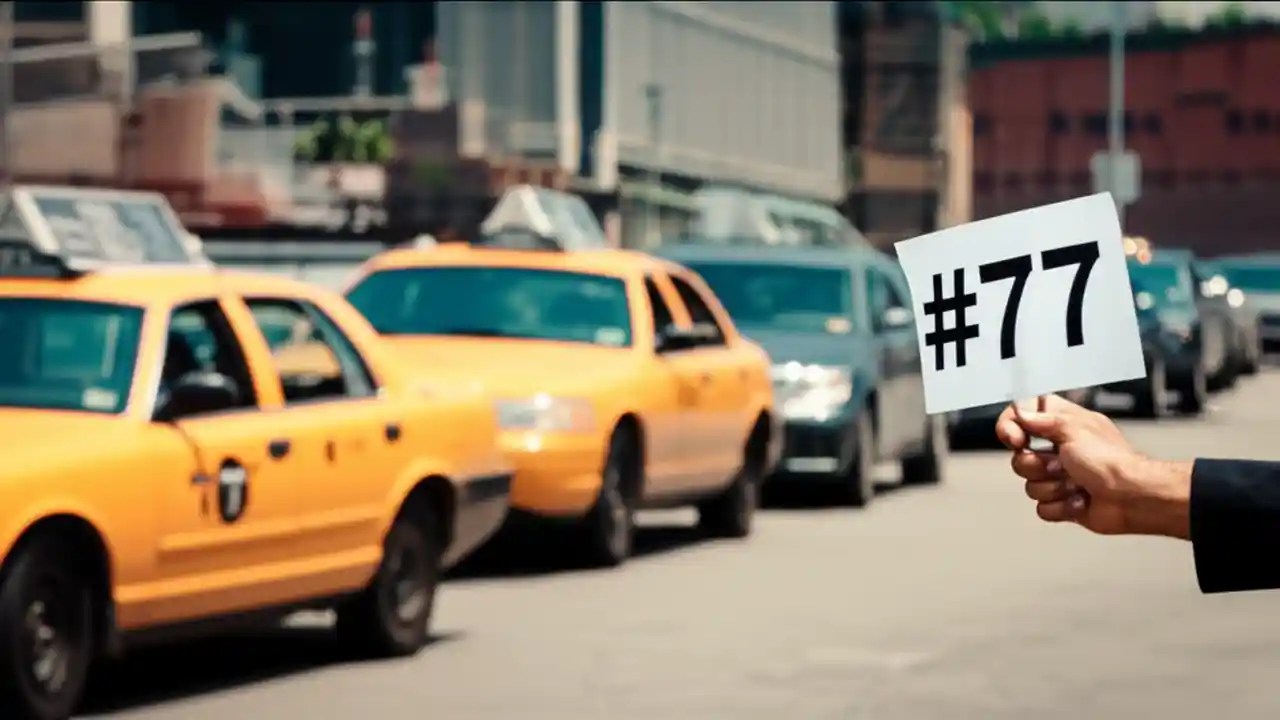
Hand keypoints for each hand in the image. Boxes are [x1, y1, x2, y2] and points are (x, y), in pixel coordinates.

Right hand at [996, 395, 1191, 538]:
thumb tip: (1021, 411)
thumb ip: (1041, 418)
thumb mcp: (1073, 429)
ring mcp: (1060, 477)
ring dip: (1053, 487)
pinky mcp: (1062, 501)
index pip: (1021, 415)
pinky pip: (1042, 507)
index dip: (1011, 426)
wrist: (1133, 498)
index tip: (1015, 438)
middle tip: (1060, 464)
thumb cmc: (1111, 461)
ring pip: (1029, 485)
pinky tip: (1081, 500)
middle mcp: (1058, 449)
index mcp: (1061, 424)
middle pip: (1020, 456)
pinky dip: (1062, 506)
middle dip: (1037, 465)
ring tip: (1077, 484)